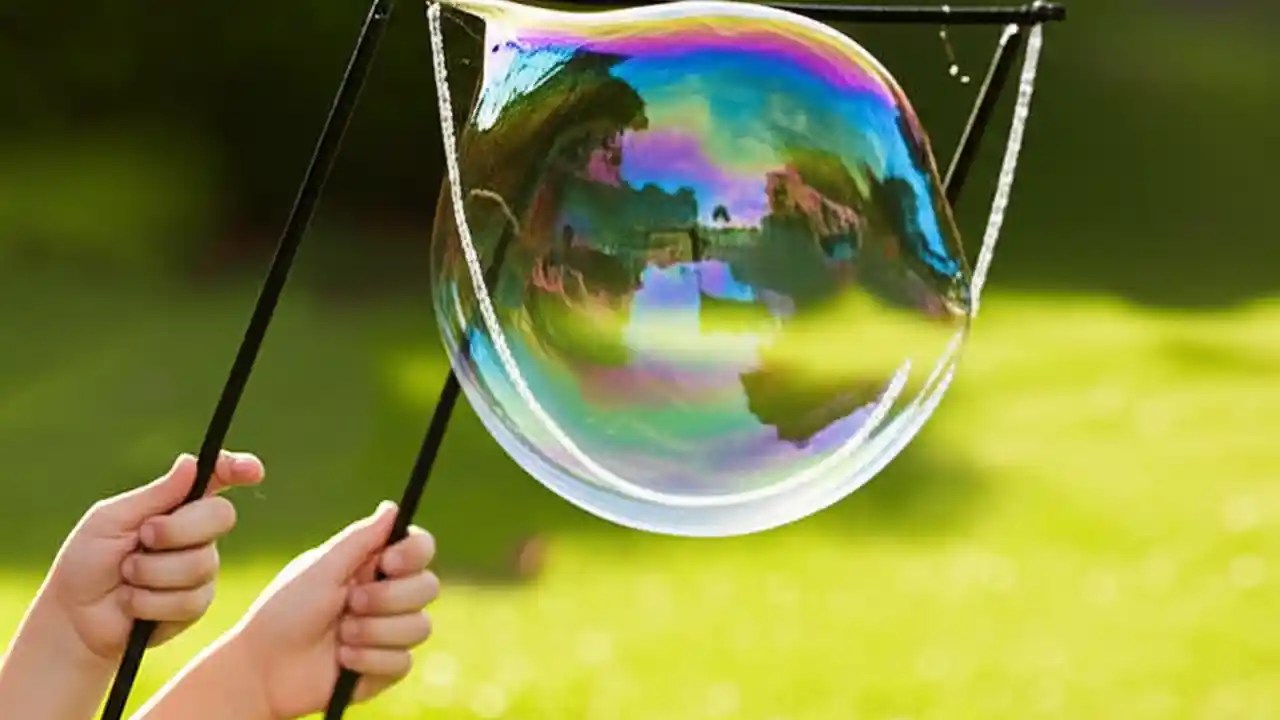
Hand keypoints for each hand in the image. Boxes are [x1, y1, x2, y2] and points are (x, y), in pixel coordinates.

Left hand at [0, 450, 261, 719]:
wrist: (77, 620)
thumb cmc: (87, 562)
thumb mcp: (111, 521)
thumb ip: (154, 496)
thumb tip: (190, 462)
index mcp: (175, 503)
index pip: (217, 477)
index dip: (238, 469)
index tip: (251, 471)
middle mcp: (196, 532)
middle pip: (221, 515)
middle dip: (178, 529)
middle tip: (143, 538)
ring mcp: (201, 567)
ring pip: (202, 563)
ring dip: (152, 572)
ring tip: (126, 579)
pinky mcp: (197, 603)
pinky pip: (190, 599)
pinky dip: (150, 602)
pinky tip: (132, 603)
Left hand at [225, 501, 438, 718]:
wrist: (264, 670)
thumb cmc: (284, 612)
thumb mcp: (320, 569)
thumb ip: (360, 539)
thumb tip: (393, 507)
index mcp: (373, 566)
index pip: (420, 548)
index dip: (414, 554)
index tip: (388, 564)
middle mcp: (388, 596)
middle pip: (428, 587)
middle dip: (388, 598)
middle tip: (350, 604)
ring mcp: (389, 632)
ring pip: (420, 626)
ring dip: (375, 631)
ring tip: (341, 636)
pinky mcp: (386, 667)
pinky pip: (403, 661)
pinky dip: (370, 660)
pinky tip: (343, 660)